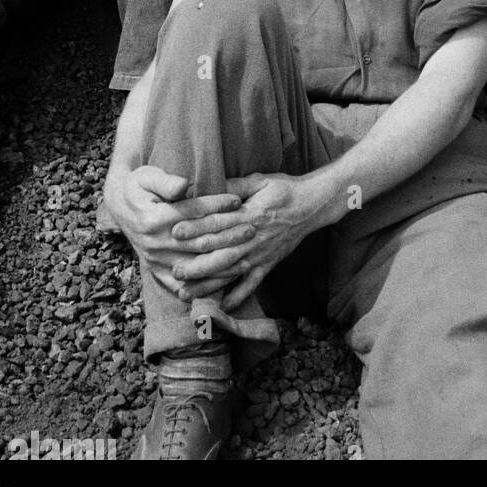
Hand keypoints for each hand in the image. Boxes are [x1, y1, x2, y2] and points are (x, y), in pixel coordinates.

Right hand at [103, 165, 243, 298]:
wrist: (119, 207)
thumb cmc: (138, 186)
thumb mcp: (147, 176)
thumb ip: (166, 182)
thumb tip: (183, 185)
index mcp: (154, 219)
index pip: (193, 213)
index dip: (217, 205)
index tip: (238, 200)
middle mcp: (155, 243)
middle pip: (198, 241)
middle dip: (228, 235)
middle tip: (252, 228)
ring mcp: (155, 260)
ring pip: (195, 265)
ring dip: (222, 263)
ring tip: (247, 256)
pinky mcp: (156, 270)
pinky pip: (182, 283)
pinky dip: (203, 285)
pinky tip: (224, 281)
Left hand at [169, 171, 330, 307]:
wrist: (313, 205)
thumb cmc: (283, 189)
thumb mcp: (259, 180)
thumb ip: (234, 186)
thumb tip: (208, 187)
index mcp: (251, 214)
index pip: (219, 223)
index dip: (196, 228)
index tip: (175, 232)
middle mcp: (254, 238)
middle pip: (221, 254)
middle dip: (196, 264)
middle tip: (174, 271)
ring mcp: (261, 254)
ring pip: (231, 272)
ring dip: (208, 284)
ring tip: (185, 293)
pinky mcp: (269, 264)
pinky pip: (252, 284)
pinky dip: (238, 296)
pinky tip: (222, 306)